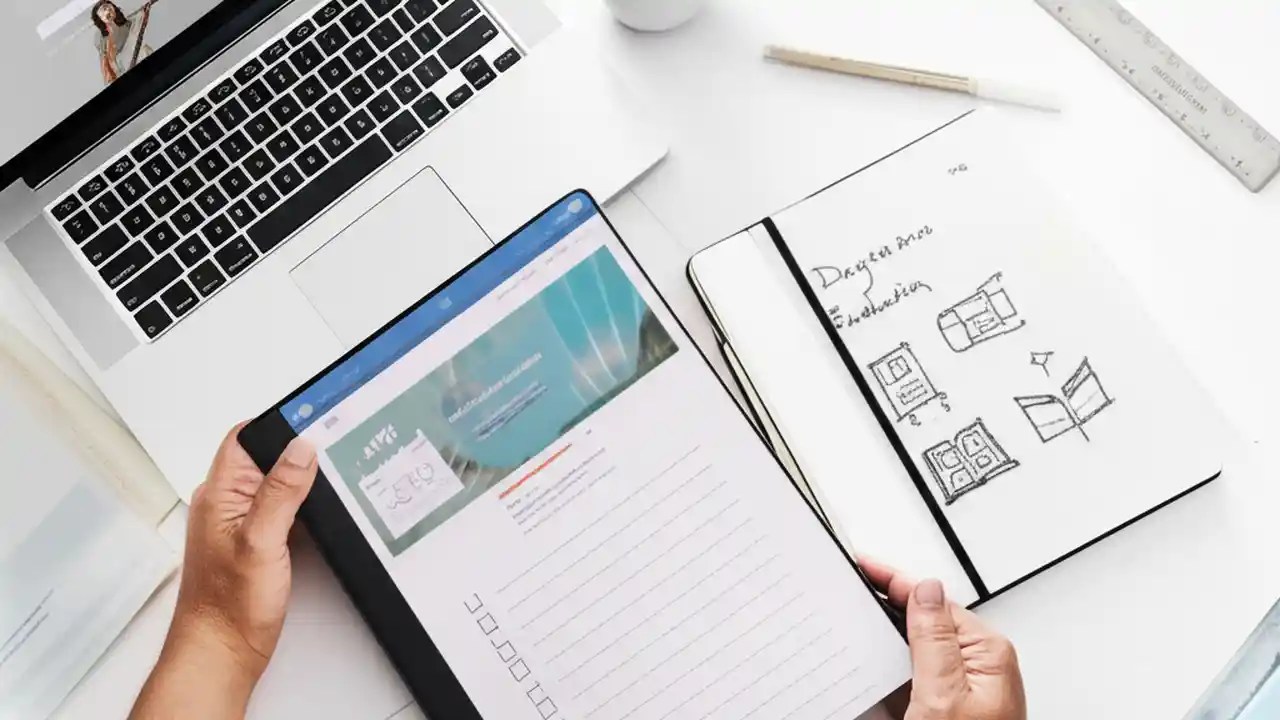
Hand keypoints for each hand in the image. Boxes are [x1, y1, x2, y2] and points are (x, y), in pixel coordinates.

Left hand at [130, 427, 316, 719]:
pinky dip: (303, 505)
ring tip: (333, 476)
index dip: (279, 423)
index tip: (314, 418)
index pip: (245, 437)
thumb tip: (302, 448)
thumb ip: (281, 492)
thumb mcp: (260, 541)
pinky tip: (321, 512)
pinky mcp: (257, 544)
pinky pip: (282, 509)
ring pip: (275, 484)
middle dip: (298, 448)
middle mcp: (227, 505)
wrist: (222, 653)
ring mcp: (241, 524)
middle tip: (334, 445)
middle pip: (264, 457)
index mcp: (219, 494)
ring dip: (302, 479)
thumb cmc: (228, 608)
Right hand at [860, 557, 1025, 719]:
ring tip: (865, 620)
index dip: (896, 580)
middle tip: (859, 586)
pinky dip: (898, 665)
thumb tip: (925, 589)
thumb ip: (933, 639)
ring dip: (894, 636)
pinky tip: (882, 664)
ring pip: (922, 645)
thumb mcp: (941, 693)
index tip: (866, 565)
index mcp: (987, 652)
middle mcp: (983, 665)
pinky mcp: (955, 703)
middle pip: (929, 619)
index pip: (934, 599)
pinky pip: (922, 672)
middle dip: (894, 604)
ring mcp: (969, 685)